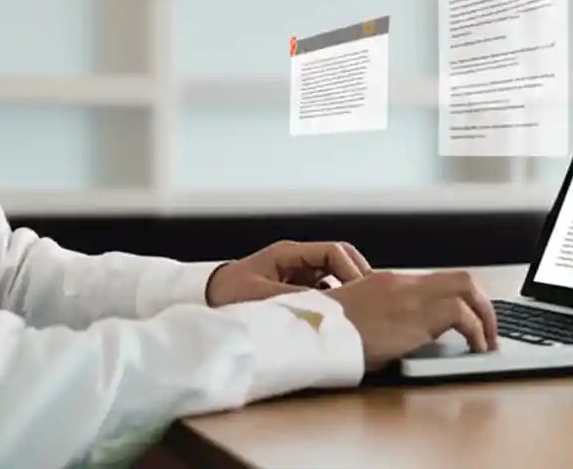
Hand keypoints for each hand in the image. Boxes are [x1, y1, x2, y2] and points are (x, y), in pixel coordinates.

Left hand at [205, 240, 372, 306]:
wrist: (203, 299)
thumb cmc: (226, 294)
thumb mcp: (261, 296)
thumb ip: (294, 299)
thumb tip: (326, 307)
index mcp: (289, 253)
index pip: (334, 251)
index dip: (351, 270)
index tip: (360, 292)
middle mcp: (297, 260)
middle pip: (341, 260)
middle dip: (357, 278)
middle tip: (369, 302)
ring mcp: (297, 274)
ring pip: (335, 276)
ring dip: (347, 292)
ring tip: (356, 313)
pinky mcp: (295, 289)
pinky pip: (324, 291)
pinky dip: (334, 302)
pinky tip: (337, 320)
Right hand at [326, 270, 498, 370]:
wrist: (314, 334)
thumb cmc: (327, 334)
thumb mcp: (356, 319)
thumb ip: (380, 317)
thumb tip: (400, 334)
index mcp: (388, 282)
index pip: (436, 282)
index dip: (460, 300)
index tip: (469, 322)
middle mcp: (403, 284)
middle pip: (460, 278)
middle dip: (482, 303)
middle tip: (488, 329)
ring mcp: (410, 297)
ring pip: (467, 288)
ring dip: (485, 316)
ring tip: (488, 342)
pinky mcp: (416, 316)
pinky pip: (462, 315)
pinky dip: (477, 331)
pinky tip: (477, 349)